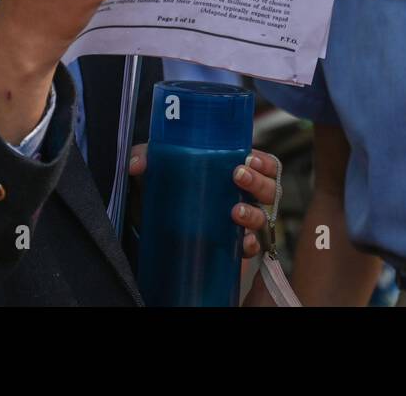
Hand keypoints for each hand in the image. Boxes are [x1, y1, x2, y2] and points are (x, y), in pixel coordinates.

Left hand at [129, 144, 279, 258]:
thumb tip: (136, 164)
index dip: (263, 161)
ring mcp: (241, 224)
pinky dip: (249, 244)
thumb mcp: (156, 173)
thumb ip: (145, 158)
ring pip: (264, 217)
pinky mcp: (233, 248)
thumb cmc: (165, 195)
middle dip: (258, 182)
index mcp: (232, 173)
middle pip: (269, 188)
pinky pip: (252, 247)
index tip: (249, 158)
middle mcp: (243, 197)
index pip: (263, 163)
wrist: (155, 235)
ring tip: (235, 212)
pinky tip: (241, 242)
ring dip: (254, 213)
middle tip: (238, 175)